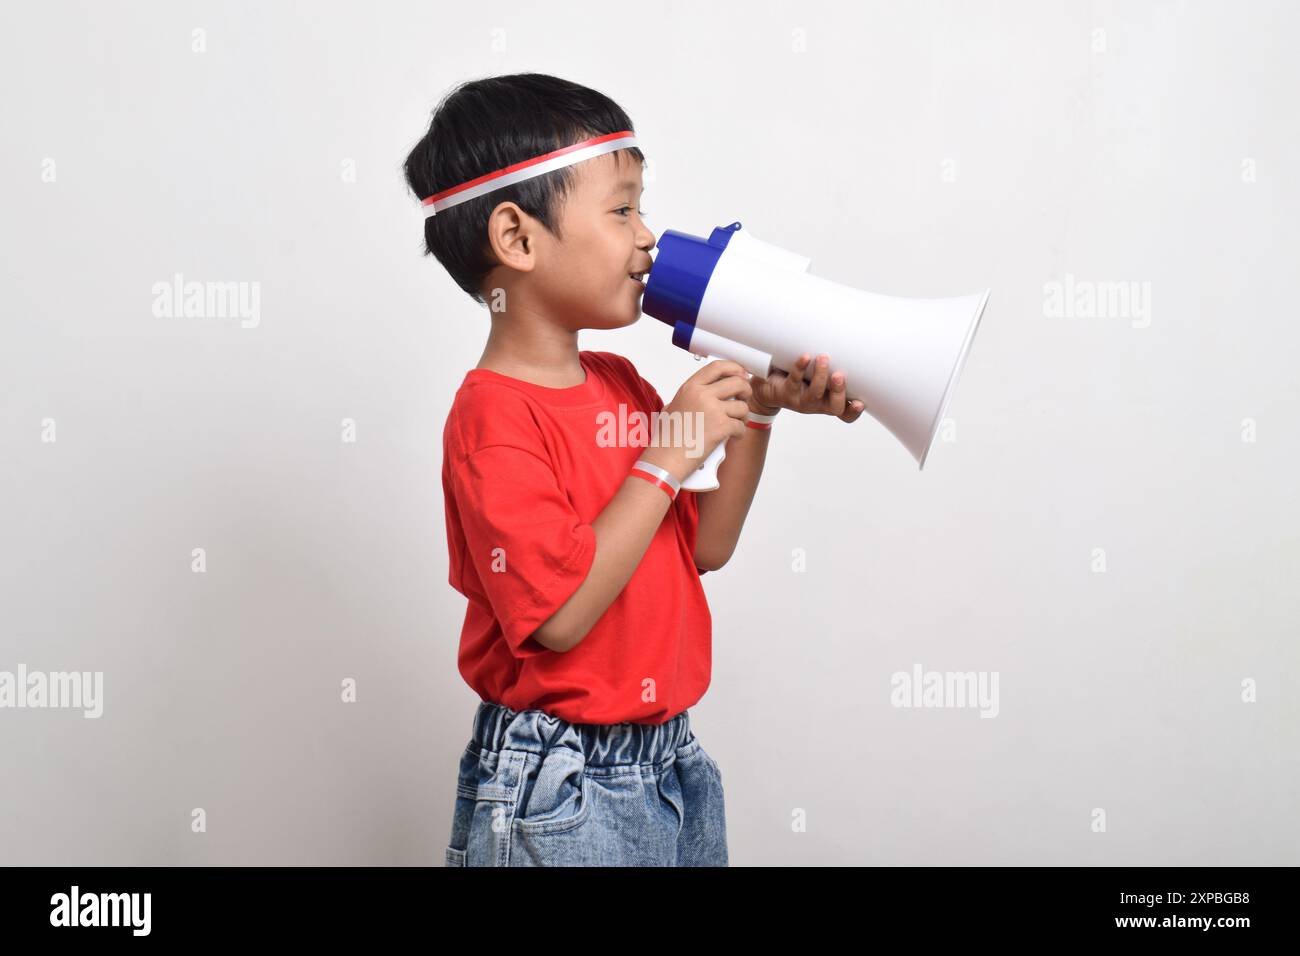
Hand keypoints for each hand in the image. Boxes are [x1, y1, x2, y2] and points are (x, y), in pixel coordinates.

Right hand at [646, 359, 751, 482]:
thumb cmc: (667, 438)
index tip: (741, 374)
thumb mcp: (674, 407)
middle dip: (746, 391)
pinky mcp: (721, 426)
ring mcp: (713, 410)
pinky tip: (731, 438)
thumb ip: (692, 396)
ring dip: (742, 417)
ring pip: (742, 406)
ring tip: (733, 424)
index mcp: (690, 388)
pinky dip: (739, 434)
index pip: (718, 367)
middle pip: (737, 382)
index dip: (734, 368)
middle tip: (744, 399)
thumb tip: (710, 391)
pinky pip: (741, 426)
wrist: (666, 459)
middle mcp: (702, 395)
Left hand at [748, 353, 866, 422]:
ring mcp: (801, 400)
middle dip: (839, 392)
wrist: (767, 388)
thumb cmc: (799, 380)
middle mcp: (817, 404)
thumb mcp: (817, 376)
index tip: (861, 403)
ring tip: (823, 358)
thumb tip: (849, 340)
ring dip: (820, 376)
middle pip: (834, 406)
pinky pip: (795, 380)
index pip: (845, 414)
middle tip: (839, 375)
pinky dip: (800, 367)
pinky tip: (805, 357)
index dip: (854, 411)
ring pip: (814, 394)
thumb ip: (832, 366)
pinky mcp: (786, 392)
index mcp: (828, 402)